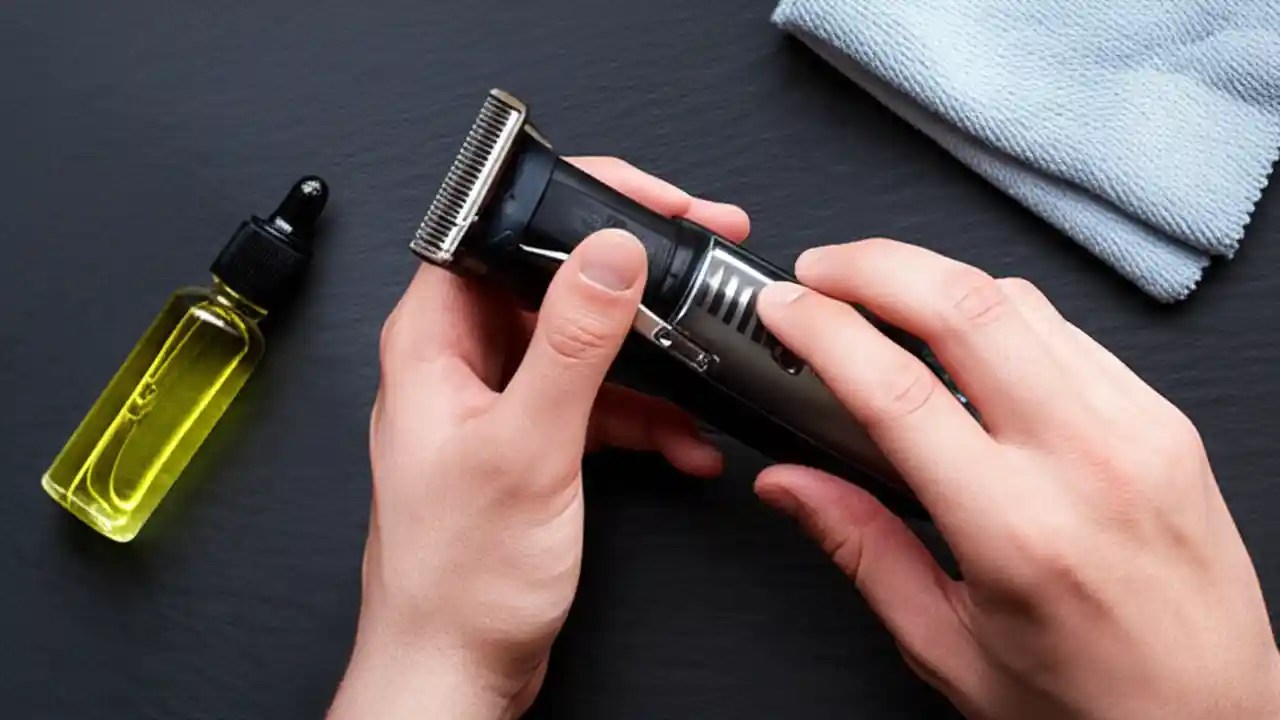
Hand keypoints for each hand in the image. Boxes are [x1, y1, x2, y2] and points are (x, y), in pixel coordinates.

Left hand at [328, 158, 749, 718]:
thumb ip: (573, 346)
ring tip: (704, 363)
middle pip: (552, 279)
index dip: (572, 198)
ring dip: (651, 359)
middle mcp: (461, 361)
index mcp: (434, 341)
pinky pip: (597, 404)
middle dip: (631, 275)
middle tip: (695, 260)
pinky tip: (685, 441)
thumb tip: (607, 254)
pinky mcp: (530, 441)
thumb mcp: (527, 449)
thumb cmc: (455, 582)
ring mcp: (498, 401)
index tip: (645, 200)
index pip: (497, 227)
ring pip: (585, 345)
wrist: (453, 671)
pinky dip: (645, 417)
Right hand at [754, 239, 1279, 719]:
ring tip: (880, 296)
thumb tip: (789, 484)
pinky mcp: (1164, 419)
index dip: (826, 331)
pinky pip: (1068, 331)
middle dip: (876, 265)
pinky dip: (998, 313)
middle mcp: (1087, 462)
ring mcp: (1137, 429)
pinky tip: (961, 335)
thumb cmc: (1094, 704)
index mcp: (1017, 530)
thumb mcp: (946, 644)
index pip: (900, 390)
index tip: (784, 310)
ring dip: (936, 277)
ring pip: (1020, 302)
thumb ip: (859, 547)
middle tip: (821, 272)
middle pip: (967, 306)